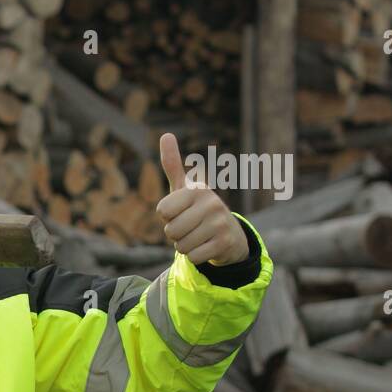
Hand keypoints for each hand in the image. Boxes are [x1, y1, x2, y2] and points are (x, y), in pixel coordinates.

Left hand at [157, 133, 248, 265]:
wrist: (228, 235)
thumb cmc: (197, 209)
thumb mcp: (184, 188)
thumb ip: (173, 164)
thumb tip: (166, 134)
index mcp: (198, 189)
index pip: (163, 211)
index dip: (167, 216)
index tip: (180, 211)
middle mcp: (212, 203)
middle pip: (170, 231)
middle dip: (175, 234)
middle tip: (190, 227)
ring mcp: (220, 223)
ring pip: (181, 246)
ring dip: (185, 246)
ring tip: (198, 236)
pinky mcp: (225, 243)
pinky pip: (193, 257)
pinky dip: (195, 256)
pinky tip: (206, 246)